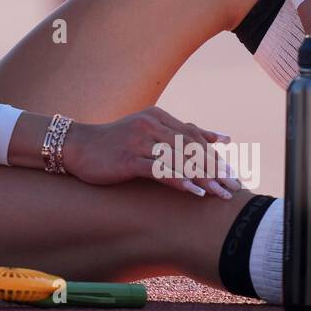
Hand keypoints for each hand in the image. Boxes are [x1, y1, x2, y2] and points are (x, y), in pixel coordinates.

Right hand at [60, 106, 242, 197]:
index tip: (233, 175)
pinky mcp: (128, 158)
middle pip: (191, 147)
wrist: (77, 146)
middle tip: (233, 187)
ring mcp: (139, 141)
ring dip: (203, 177)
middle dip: (215, 169)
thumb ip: (184, 134)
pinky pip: (159, 169)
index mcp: (159, 117)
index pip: (195, 136)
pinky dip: (179, 180)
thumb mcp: (151, 132)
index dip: (216, 156)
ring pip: (179, 158)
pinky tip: (194, 191)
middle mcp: (151, 125)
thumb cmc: (116, 143)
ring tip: (220, 194)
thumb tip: (223, 139)